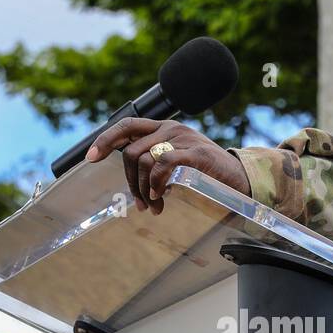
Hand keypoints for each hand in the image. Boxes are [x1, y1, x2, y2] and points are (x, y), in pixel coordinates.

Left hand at [85, 117, 250, 214]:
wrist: (242, 178)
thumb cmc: (209, 174)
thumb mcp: (180, 161)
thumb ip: (158, 161)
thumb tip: (134, 179)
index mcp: (166, 129)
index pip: (127, 126)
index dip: (106, 140)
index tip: (90, 158)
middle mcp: (172, 129)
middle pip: (131, 151)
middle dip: (130, 182)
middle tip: (140, 203)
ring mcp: (184, 140)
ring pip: (143, 160)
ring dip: (144, 189)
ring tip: (155, 206)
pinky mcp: (196, 154)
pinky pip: (163, 165)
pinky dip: (156, 184)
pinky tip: (162, 196)